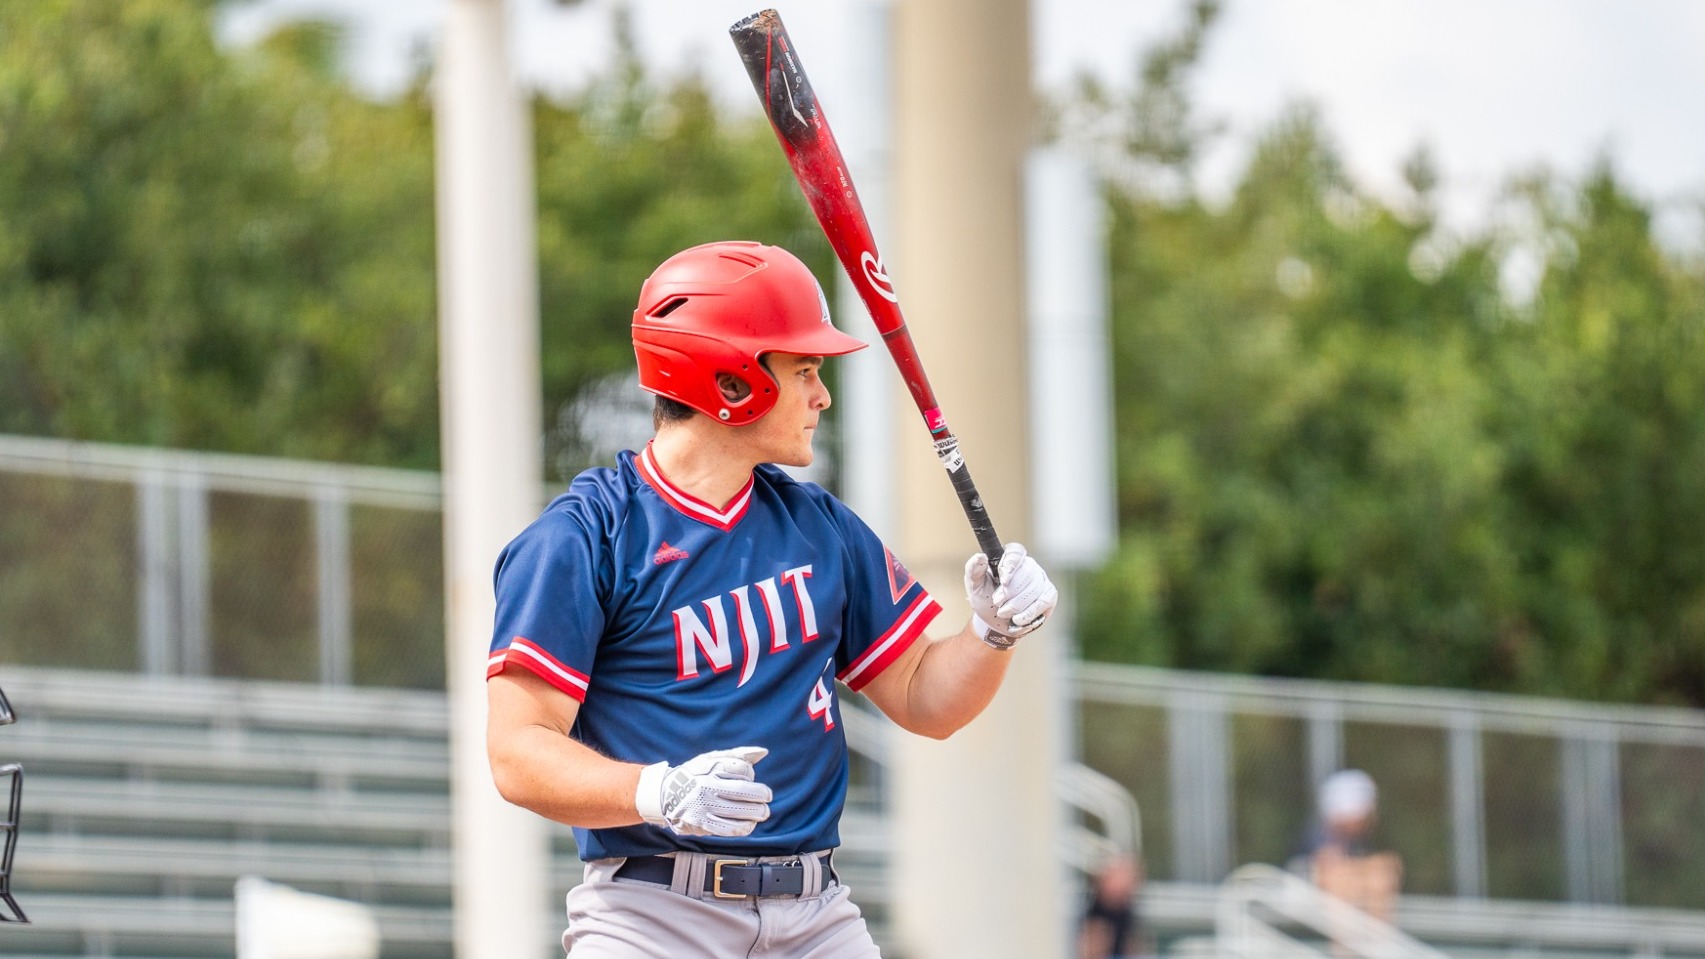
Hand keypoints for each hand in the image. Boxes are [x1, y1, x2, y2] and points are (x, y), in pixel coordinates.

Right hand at [635, 746, 771, 836]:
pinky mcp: (702, 823)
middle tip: (766, 797)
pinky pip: (729, 828)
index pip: (744, 769)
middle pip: (745, 790)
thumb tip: (763, 752)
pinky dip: (745, 827)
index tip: (749, 777)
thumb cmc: (694, 775)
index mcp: (710, 767)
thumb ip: (738, 754)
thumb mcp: (711, 758)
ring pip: (740, 811)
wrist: (664, 795)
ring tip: (762, 812)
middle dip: (762, 795)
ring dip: (757, 813)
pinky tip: (749, 824)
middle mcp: (707, 785)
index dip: (750, 774)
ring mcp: (703, 806)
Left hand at [965, 542, 1056, 649]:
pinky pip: (1043, 602)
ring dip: (1017, 605)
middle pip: (1026, 573)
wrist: (995, 624)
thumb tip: (981, 556)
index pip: (1015, 552)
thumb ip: (974, 570)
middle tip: (997, 603)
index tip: (1004, 581)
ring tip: (1003, 613)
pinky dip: (1029, 613)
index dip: (1011, 566)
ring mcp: (1040, 579)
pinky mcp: (1049, 595)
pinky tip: (1018, 620)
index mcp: (1009, 558)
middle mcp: (1027, 565)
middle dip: (1010, 592)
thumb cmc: (985, 600)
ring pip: (1034, 589)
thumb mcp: (975, 586)